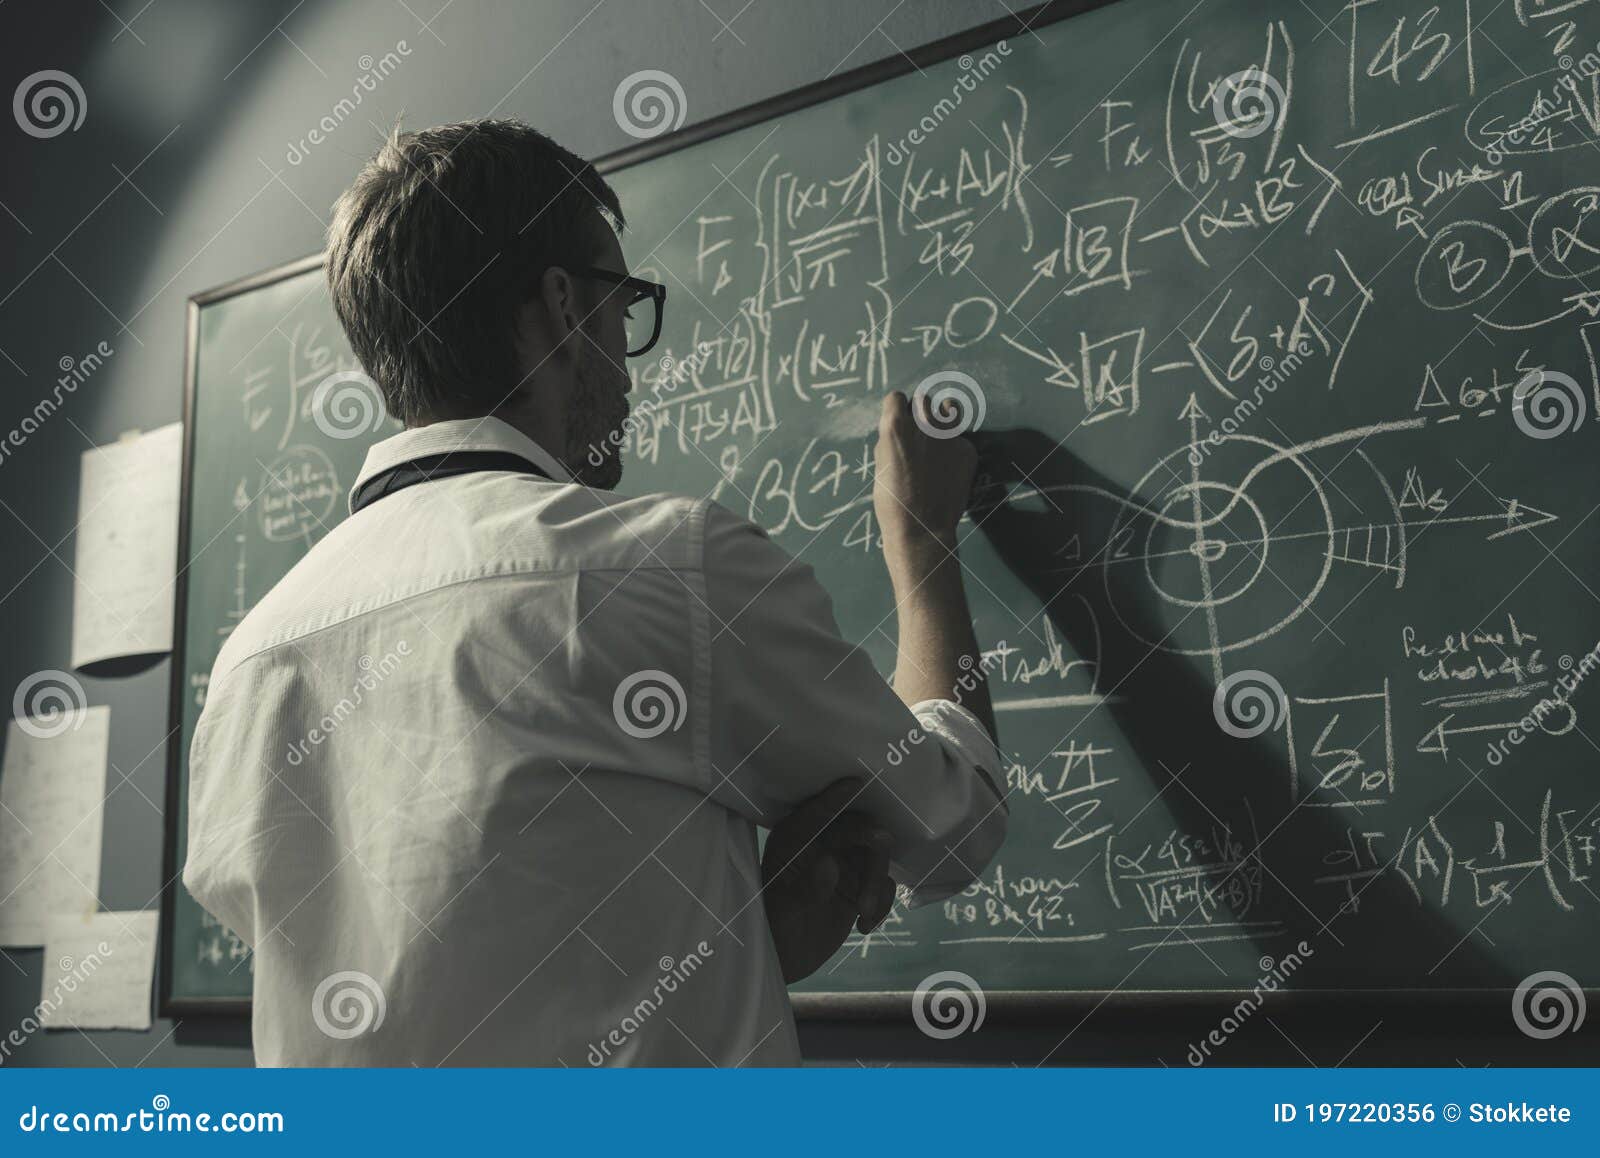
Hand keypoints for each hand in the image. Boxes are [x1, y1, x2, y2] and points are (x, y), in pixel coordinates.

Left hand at [761, 778, 896, 983]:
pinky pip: (883, 884)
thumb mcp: (785, 909)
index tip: (855, 783)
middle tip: (881, 844)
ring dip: (876, 882)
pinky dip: (881, 904)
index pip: (816, 812)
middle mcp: (821, 845)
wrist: (785, 960)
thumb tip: (830, 864)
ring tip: (864, 912)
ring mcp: (843, 864)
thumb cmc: (775, 927)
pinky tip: (864, 927)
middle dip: (871, 840)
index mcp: (794, 839)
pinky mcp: (859, 885)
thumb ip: (808, 887)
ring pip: (876, 855)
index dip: (836, 797)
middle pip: (858, 827)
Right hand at [873, 391, 978, 557]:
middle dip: (920, 414)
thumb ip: (891, 441)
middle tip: (918, 436)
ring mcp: (949, 436)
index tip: (898, 423)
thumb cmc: (893, 502)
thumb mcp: (881, 465)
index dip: (896, 411)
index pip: (895, 398)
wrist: (922, 529)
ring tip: (939, 439)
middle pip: (923, 400)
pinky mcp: (968, 450)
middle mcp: (924, 424)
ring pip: (950, 408)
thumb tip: (898, 430)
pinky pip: (960, 440)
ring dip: (943, 418)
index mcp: (896, 426)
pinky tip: (948, 470)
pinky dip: (955, 450)